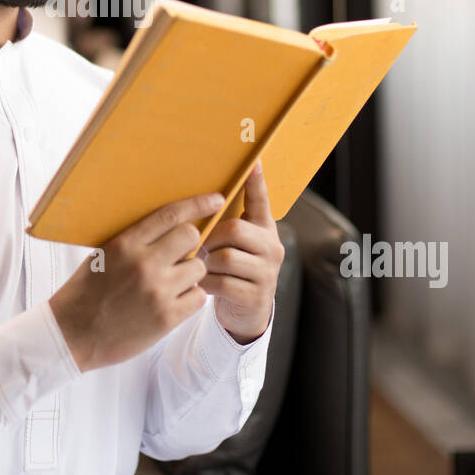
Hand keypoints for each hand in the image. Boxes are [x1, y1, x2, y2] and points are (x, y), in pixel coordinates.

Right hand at [48, 192, 222, 372]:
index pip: (171, 215)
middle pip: (191, 237)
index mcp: (125, 244)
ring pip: (199, 269)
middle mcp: (144, 264)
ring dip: (191, 274)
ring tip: (172, 284)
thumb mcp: (102, 257)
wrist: (71, 336)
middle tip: (181, 255)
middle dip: (192, 244)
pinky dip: (190, 299)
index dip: (198, 204)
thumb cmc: (85, 293)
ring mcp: (157, 291)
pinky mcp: (166, 317)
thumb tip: (166, 228)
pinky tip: (173, 302)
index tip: (217, 199)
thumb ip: (133, 242)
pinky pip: (198, 297)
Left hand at [196, 161, 282, 343]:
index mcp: (265, 229)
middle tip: (202, 249)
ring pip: (225, 257)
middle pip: (234, 229)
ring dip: (206, 263)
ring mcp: (267, 273)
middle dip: (211, 239)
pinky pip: (221, 283)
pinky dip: (206, 284)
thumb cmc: (231, 269)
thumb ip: (226, 224)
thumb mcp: (234, 244)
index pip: (261, 200)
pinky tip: (204, 285)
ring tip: (203, 268)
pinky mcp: (256, 296)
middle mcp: (272, 248)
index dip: (256, 182)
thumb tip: (203, 198)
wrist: (244, 312)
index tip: (254, 162)